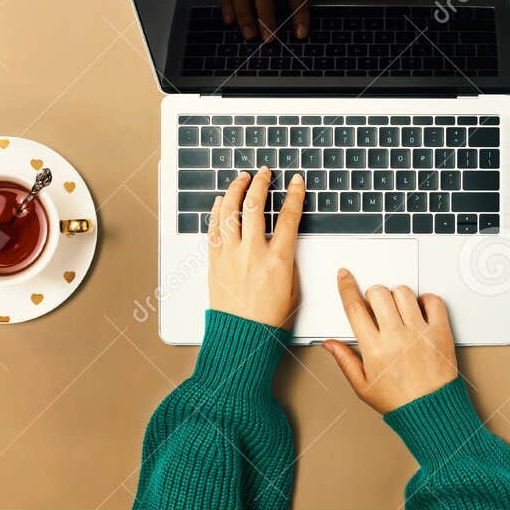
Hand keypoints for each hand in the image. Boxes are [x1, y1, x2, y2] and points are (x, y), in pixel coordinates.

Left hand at [207, 166, 305, 327]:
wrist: (242, 336)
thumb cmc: (269, 318)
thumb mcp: (293, 286)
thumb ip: (287, 258)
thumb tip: (282, 240)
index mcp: (277, 258)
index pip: (288, 216)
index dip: (294, 194)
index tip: (295, 181)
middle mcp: (252, 252)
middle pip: (255, 205)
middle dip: (261, 183)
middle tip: (264, 173)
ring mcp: (230, 255)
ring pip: (230, 211)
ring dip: (236, 190)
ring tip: (241, 178)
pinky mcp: (214, 261)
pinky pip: (214, 228)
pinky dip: (217, 210)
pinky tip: (221, 201)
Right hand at [322, 271, 456, 413]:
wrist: (430, 411)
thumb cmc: (399, 401)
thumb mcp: (362, 386)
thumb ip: (345, 360)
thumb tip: (330, 344)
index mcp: (374, 348)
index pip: (354, 307)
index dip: (346, 287)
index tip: (345, 276)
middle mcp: (396, 336)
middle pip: (378, 293)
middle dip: (373, 294)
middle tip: (376, 305)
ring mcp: (419, 332)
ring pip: (404, 292)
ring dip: (397, 295)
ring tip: (399, 310)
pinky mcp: (440, 331)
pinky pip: (433, 300)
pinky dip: (426, 299)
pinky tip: (420, 310)